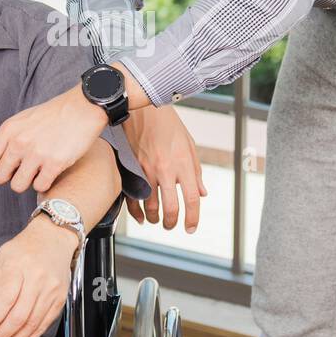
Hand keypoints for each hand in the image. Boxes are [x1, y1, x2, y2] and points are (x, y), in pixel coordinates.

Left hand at [0, 84, 108, 202]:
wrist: (83, 107)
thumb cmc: (54, 114)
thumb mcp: (24, 120)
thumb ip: (10, 140)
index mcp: (8, 131)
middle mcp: (18, 143)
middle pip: (1, 178)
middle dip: (11, 176)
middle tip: (26, 165)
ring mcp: (36, 154)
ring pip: (19, 185)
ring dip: (29, 181)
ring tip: (42, 163)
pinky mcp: (53, 163)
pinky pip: (40, 186)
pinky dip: (45, 182)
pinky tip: (54, 168)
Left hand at [0, 217, 77, 336]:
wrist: (53, 239)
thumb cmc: (25, 249)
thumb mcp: (1, 258)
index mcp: (20, 266)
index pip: (7, 298)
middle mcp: (38, 279)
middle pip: (20, 315)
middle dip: (3, 334)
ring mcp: (51, 291)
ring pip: (33, 324)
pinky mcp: (59, 300)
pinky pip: (44, 325)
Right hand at [122, 105, 206, 232]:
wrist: (144, 109)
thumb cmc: (168, 124)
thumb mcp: (189, 145)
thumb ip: (196, 172)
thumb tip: (202, 193)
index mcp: (183, 163)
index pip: (192, 198)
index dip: (193, 217)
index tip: (191, 227)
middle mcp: (166, 169)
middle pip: (171, 207)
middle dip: (172, 222)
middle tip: (171, 226)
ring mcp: (147, 170)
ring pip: (150, 205)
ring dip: (154, 218)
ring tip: (156, 220)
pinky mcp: (132, 168)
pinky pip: (132, 196)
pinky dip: (135, 210)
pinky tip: (140, 216)